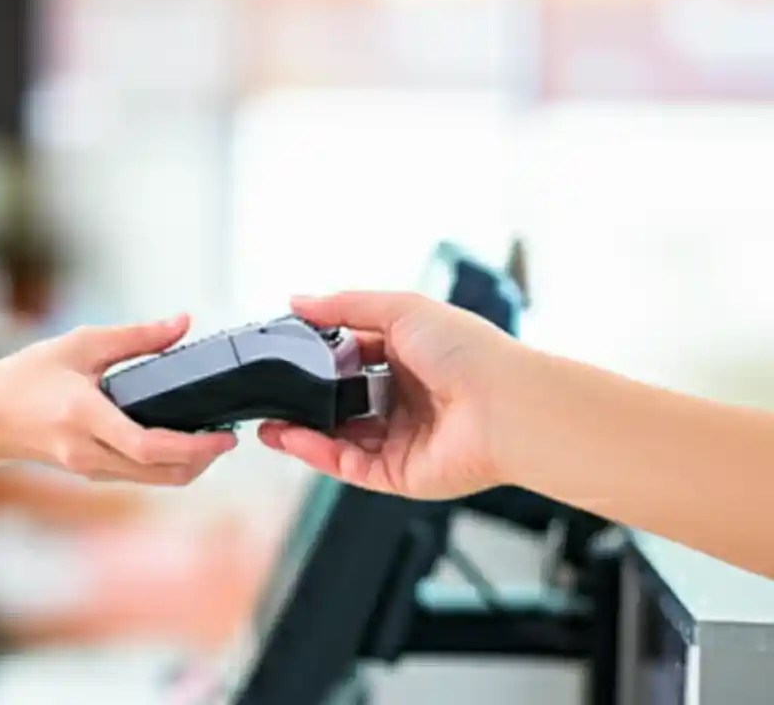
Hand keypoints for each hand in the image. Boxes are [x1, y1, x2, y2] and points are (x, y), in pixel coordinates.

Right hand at [0, 314, 237, 485]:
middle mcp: (88, 451)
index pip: (147, 446)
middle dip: (203, 461)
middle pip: (161, 474)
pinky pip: (140, 476)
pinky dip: (167, 465)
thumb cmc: (28, 375)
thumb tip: (182, 322)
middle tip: (227, 436)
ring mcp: (89, 468)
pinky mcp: (91, 473)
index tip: (223, 435)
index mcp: (84, 417)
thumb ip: (136, 336)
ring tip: (211, 436)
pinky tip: (181, 440)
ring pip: (154, 482)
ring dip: (189, 465)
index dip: (194, 446)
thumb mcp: (80, 343)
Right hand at [258, 292, 525, 499]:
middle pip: (341, 400)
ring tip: (267, 418)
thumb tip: (298, 301)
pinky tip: (290, 436)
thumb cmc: (469, 353)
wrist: (506, 408)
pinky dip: (315, 452)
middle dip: (303, 397)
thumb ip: (345, 306)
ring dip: (300, 428)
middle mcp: (405, 399)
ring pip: (338, 437)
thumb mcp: (402, 309)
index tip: (284, 351)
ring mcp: (400, 438)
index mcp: (410, 357)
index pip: (352, 355)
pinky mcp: (397, 473)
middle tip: (269, 391)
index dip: (318, 354)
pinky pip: (346, 464)